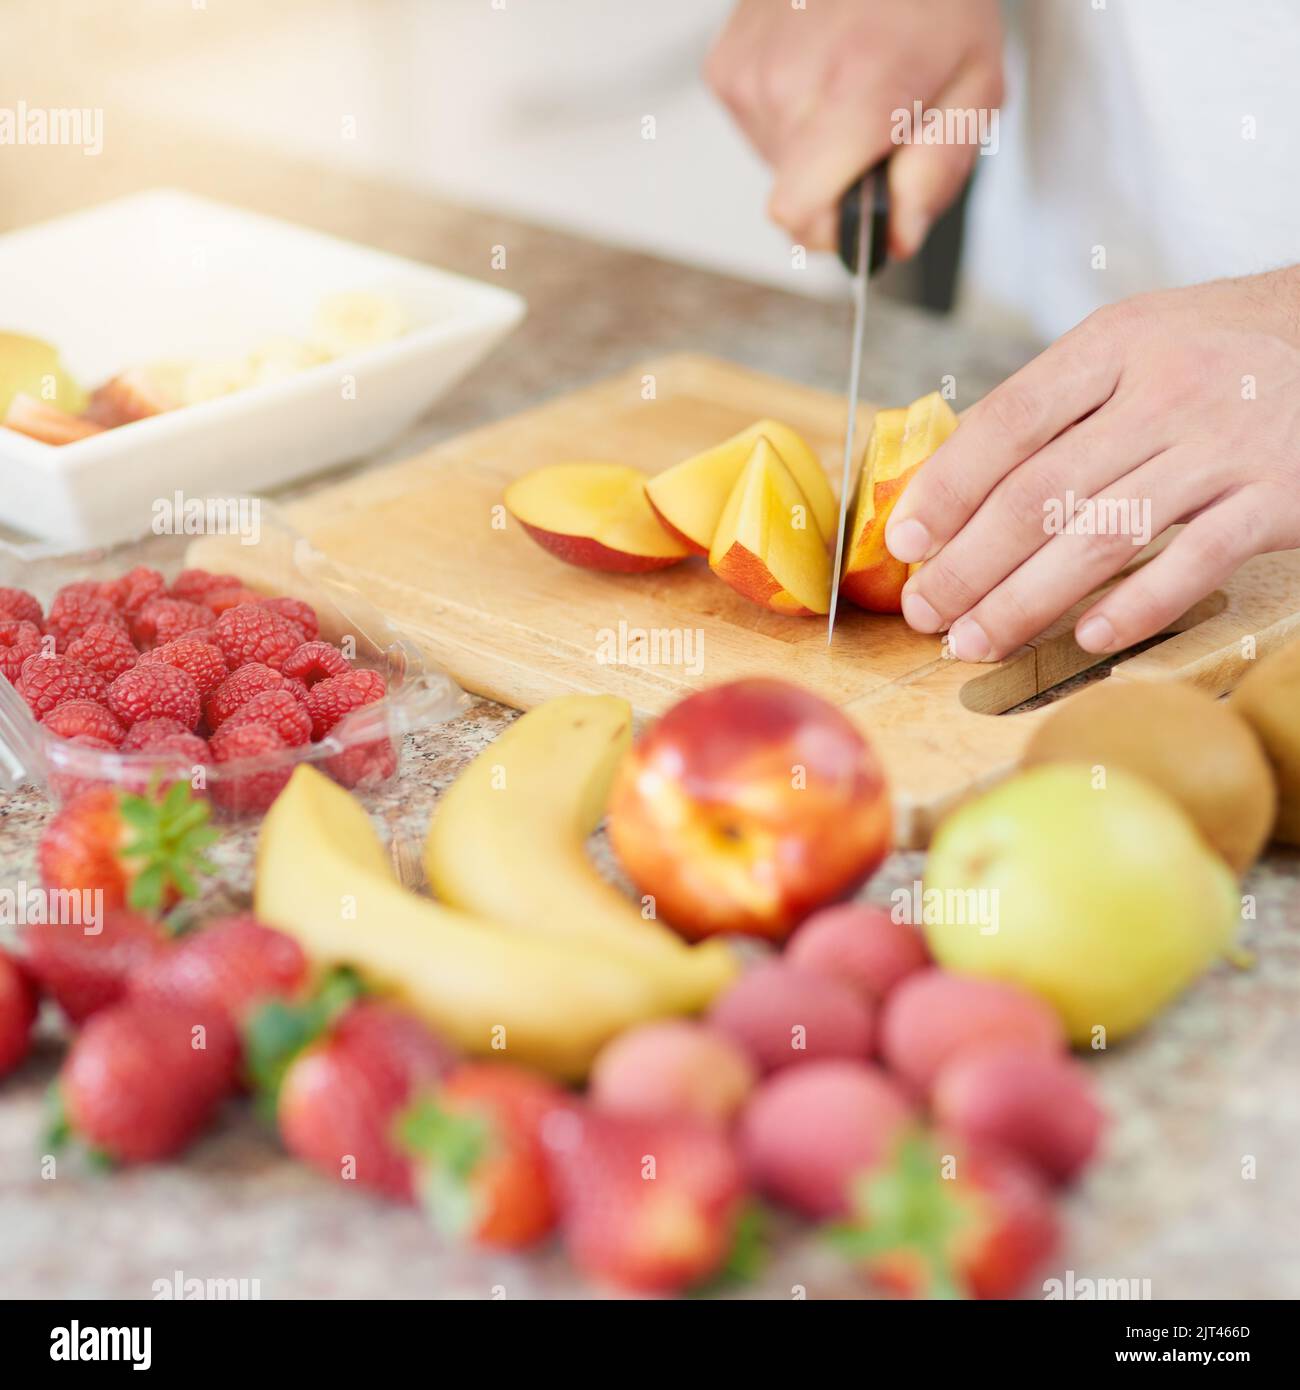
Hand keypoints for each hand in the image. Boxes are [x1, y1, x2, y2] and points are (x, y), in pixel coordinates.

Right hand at [706, 0, 1002, 255]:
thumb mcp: (975, 87)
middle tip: (874, 121)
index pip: (798, 217)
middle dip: (836, 179)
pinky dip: (789, 112)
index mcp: (852, 97)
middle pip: (792, 196)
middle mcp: (787, 86)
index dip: (833, 230)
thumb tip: (899, 236)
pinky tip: (818, 66)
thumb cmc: (935, 1)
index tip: (863, 206)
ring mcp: (748, 73)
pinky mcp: (725, 63)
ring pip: (775, 162)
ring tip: (847, 82)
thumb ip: (939, 172)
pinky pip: (755, 125)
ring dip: (814, 143)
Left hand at [885, 270, 1299, 660]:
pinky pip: (1195, 563)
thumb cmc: (1217, 350)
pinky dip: (1136, 606)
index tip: (904, 540)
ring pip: (1101, 535)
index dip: (947, 487)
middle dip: (967, 564)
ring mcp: (1224, 447)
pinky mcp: (1278, 498)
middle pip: (1040, 492)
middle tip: (924, 612)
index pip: (1009, 422)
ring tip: (973, 640)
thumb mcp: (1132, 344)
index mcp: (1114, 346)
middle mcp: (1166, 391)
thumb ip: (1052, 405)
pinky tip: (1085, 637)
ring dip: (1024, 600)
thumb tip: (947, 480)